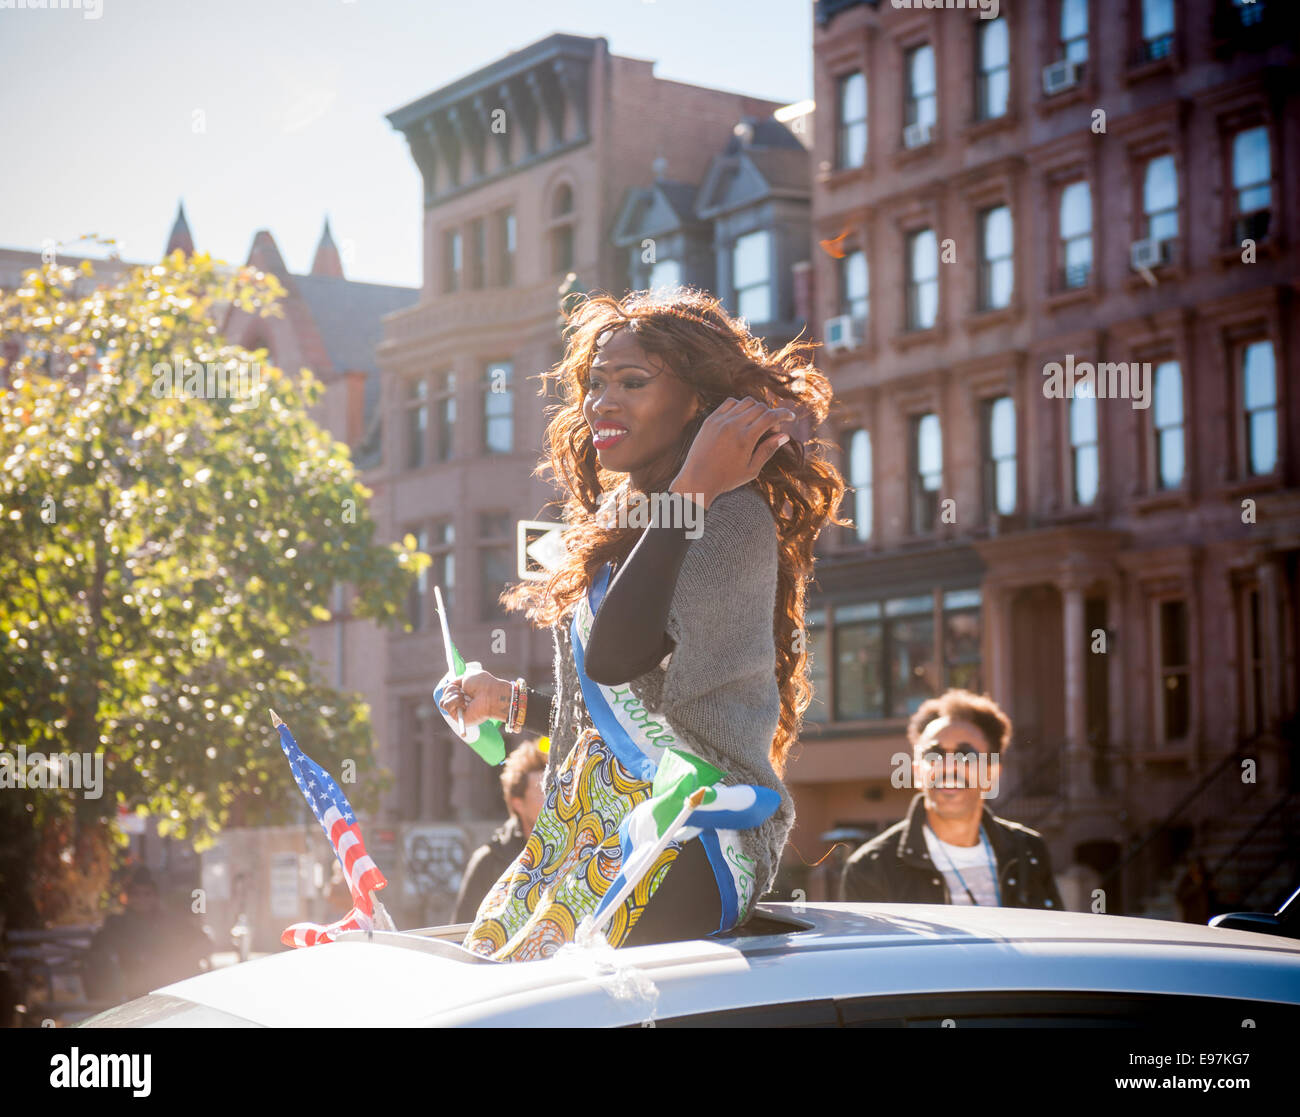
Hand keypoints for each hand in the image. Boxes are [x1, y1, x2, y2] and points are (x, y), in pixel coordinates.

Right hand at [440, 668, 510, 726]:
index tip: (458, 685)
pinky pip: (446, 705)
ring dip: (453, 694)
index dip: (451, 686)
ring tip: (463, 696)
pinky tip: (463, 702)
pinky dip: (453, 700)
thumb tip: (450, 684)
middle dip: (452, 689)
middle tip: (463, 690)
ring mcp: (459, 711)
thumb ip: (457, 680)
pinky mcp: (458, 718)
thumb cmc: (483, 684)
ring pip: (443, 700)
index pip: (448, 689)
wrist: (491, 694)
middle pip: (444, 694)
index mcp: (464, 692)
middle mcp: (461, 702)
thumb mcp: (467, 676)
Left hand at [671, 397, 794, 507]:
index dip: (784, 414)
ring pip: (746, 402)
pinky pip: (730, 403)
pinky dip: (740, 406)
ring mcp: (720, 420)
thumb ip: (768, 450)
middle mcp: (733, 425)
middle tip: (771, 430)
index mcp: (746, 438)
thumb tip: (785, 436)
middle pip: (760, 407)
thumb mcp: (752, 469)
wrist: (697, 480)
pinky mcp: (710, 419)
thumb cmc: (726, 479)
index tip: (791, 416)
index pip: (771, 417)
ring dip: (757, 408)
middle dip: (771, 415)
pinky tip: (742, 418)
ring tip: (757, 424)